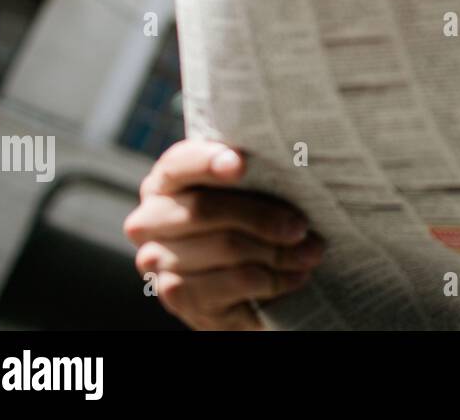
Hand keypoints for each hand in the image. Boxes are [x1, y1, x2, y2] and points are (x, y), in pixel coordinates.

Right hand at [123, 139, 323, 329]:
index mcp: (164, 182)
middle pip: (204, 210)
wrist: (232, 288)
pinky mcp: (178, 296)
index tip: (241, 164)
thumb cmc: (242, 223)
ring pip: (226, 248)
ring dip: (278, 252)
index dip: (207, 162)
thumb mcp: (243, 193)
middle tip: (301, 227)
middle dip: (262, 217)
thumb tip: (288, 163)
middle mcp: (149, 220)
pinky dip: (273, 279)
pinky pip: (234, 282)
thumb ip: (249, 175)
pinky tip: (294, 277)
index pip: (178, 164)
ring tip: (309, 253)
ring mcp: (158, 261)